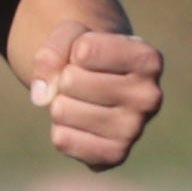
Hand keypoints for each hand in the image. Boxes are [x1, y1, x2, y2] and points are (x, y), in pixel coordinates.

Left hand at [25, 22, 163, 170]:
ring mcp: (134, 130)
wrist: (104, 85)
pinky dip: (61, 129)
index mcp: (148, 61)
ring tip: (81, 101)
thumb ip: (51, 52)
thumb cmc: (90, 54)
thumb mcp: (72, 35)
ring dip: (60, 103)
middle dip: (64, 78)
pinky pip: (62, 139)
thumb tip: (41, 98)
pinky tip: (80, 124)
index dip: (74, 49)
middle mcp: (150, 98)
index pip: (84, 50)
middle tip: (83, 82)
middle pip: (70, 80)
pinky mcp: (115, 155)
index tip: (89, 55)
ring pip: (61, 111)